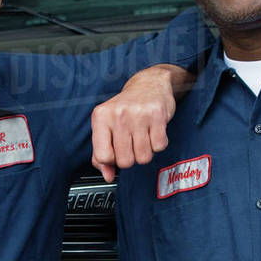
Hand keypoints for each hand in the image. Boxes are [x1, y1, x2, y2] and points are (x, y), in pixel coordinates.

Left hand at [91, 65, 190, 181]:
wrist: (149, 84)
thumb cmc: (125, 108)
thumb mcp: (106, 126)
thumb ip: (102, 153)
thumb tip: (107, 176)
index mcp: (101, 117)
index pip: (103, 156)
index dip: (112, 160)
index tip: (116, 152)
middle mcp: (118, 115)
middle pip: (125, 161)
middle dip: (130, 157)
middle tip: (131, 143)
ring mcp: (139, 115)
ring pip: (143, 157)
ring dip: (145, 151)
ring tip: (142, 136)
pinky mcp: (158, 115)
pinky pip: (159, 146)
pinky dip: (158, 143)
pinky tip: (153, 131)